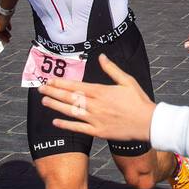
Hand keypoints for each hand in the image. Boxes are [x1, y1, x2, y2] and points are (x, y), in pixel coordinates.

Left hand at [38, 54, 154, 141]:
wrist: (148, 123)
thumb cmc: (139, 101)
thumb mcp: (127, 81)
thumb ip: (112, 69)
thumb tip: (101, 57)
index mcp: (101, 91)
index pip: (75, 85)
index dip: (61, 83)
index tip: (50, 79)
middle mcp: (95, 105)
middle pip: (69, 97)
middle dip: (53, 92)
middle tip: (40, 88)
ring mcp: (95, 119)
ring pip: (70, 112)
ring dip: (56, 106)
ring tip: (44, 101)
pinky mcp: (98, 131)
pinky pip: (78, 128)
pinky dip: (66, 125)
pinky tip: (56, 121)